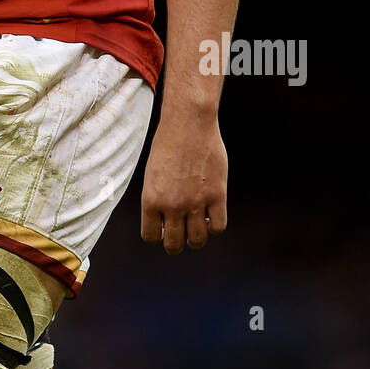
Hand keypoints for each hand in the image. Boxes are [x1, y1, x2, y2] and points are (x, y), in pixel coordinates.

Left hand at [140, 116, 226, 253]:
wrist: (188, 124)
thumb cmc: (168, 144)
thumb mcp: (152, 174)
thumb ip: (158, 198)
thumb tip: (166, 219)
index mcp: (151, 199)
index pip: (151, 236)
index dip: (158, 235)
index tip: (163, 230)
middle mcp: (172, 205)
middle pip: (175, 244)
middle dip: (176, 244)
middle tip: (181, 236)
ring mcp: (196, 202)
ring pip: (198, 240)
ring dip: (197, 238)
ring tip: (197, 227)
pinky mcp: (217, 195)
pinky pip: (218, 226)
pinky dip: (215, 226)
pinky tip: (211, 215)